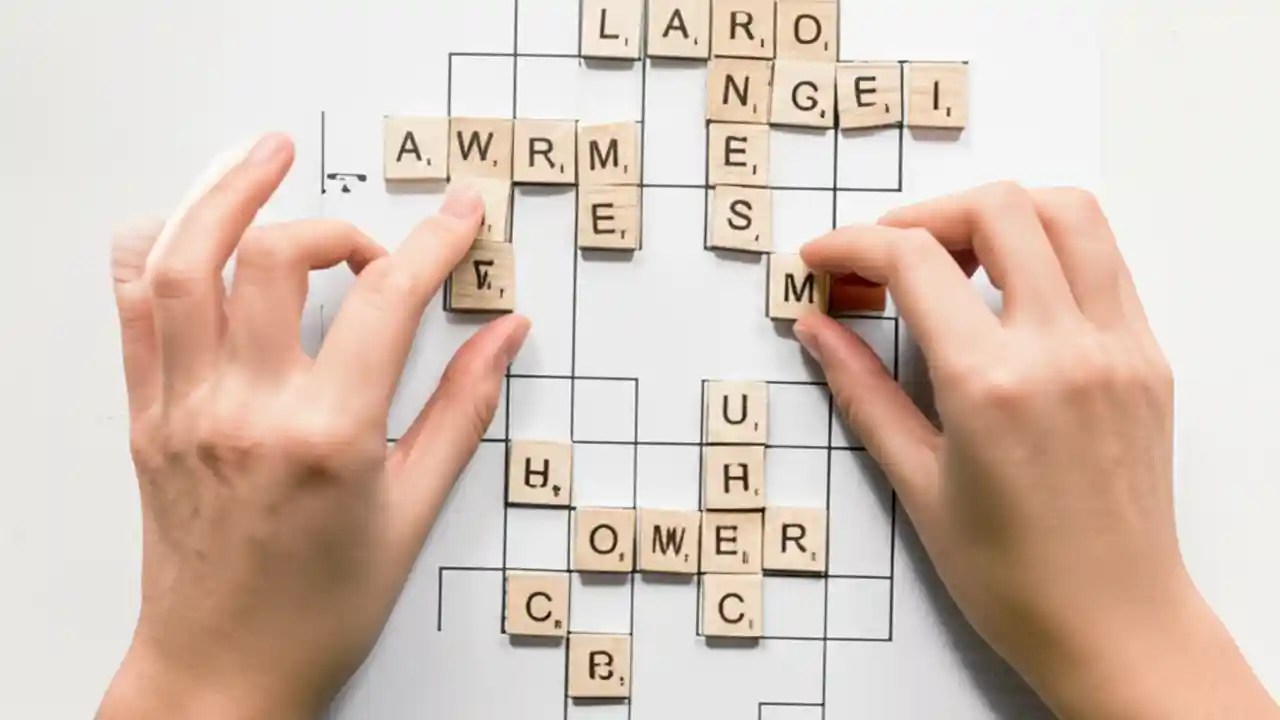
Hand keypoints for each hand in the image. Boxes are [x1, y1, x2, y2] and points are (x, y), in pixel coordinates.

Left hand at [99, 134, 529, 719]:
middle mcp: (245, 411)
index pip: (388, 300)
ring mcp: (184, 408)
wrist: (222, 671)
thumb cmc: (317, 608)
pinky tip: (189, 223)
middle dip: (335, 223)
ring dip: (225, 191)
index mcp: (325, 437)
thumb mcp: (412, 511)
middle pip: (275, 258)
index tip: (460, 214)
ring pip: (183, 261)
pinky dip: (156, 249)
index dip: (435, 240)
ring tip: (262, 154)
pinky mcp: (147, 416)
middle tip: (374, 240)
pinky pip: (132, 309)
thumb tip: (505, 336)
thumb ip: (462, 409)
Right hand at [795, 183, 1276, 717]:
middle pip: (996, 208)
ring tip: (955, 257)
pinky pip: (1105, 260)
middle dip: (924, 215)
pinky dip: (1051, 246)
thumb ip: (862, 391)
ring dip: (1000, 212)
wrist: (1114, 624)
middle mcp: (1062, 349)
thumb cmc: (1013, 576)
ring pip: (1066, 212)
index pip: (914, 262)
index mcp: (992, 385)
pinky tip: (1012, 289)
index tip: (823, 259)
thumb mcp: (916, 483)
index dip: (853, 245)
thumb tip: (817, 328)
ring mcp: (1115, 347)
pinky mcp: (1147, 357)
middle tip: (886, 258)